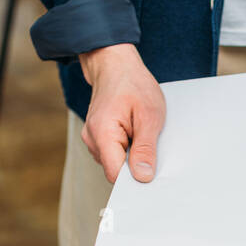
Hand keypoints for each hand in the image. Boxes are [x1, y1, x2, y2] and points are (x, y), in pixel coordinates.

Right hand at [78, 43, 165, 182]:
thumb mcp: (149, 115)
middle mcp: (92, 140)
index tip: (152, 179)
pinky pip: (114, 154)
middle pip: (116, 171)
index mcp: (102, 134)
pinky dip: (127, 149)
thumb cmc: (133, 84)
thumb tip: (143, 177)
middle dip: (135, 166)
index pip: (116, 176)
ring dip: (132, 156)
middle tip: (153, 149)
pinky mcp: (98, 139)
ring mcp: (92, 140)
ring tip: (142, 133)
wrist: (115, 65)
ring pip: (116, 163)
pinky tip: (135, 133)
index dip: (135, 181)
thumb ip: (145, 148)